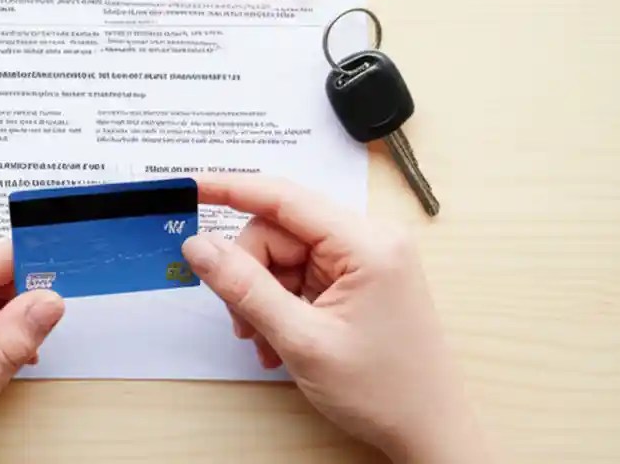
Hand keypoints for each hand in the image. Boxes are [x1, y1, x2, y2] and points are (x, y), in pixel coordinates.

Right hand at [182, 175, 490, 463]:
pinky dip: (281, 304)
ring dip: (262, 295)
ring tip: (265, 341)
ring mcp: (366, 259)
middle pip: (278, 232)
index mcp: (367, 243)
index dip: (230, 189)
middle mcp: (370, 239)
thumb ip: (246, 288)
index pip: (283, 198)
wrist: (430, 431)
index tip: (189, 187)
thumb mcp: (302, 340)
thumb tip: (199, 247)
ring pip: (284, 255)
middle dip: (249, 273)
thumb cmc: (384, 391)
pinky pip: (301, 274)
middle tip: (241, 322)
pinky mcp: (360, 278)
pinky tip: (279, 340)